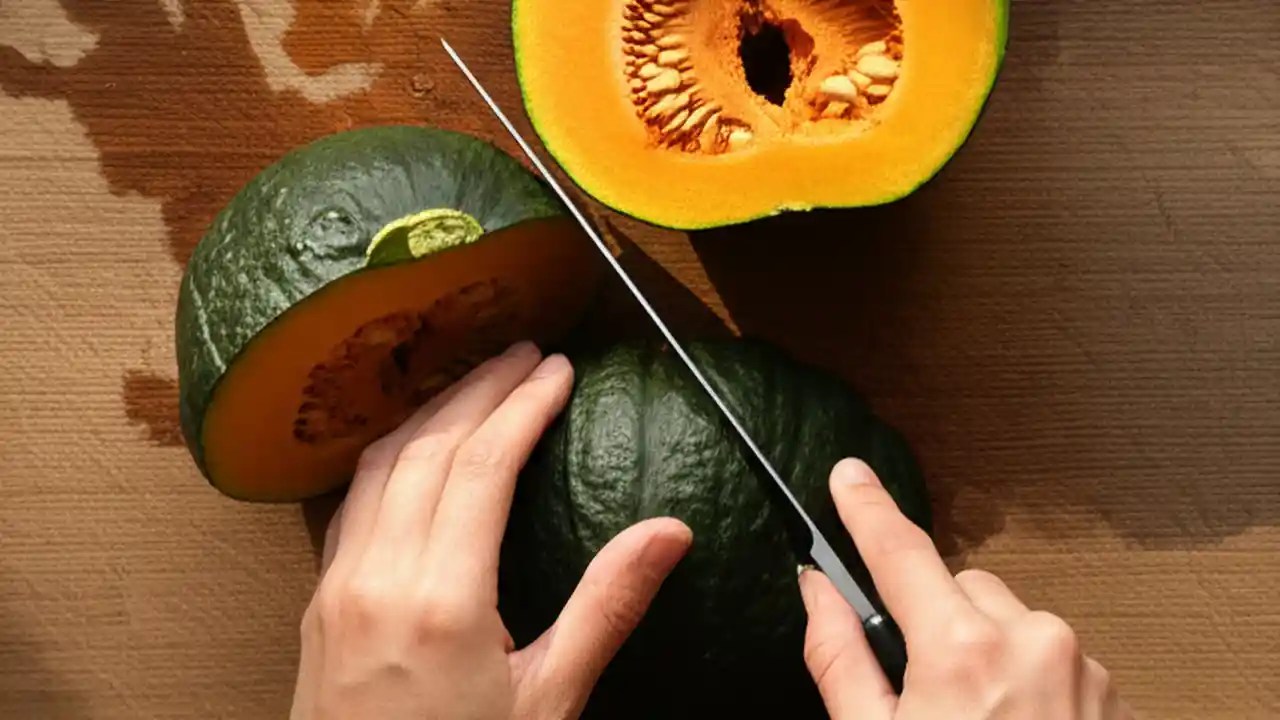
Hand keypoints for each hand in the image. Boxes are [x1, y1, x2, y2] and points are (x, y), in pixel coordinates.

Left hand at [290, 342, 692, 719]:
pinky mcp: (319, 602)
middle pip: (428, 446)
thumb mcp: (550, 702)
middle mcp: (377, 577)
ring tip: (478, 381)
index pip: (482, 464)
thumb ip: (608, 608)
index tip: (557, 368)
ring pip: (381, 465)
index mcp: (441, 599)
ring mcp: (337, 587)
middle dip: (479, 388)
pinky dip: (391, 454)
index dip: (523, 405)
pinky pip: (353, 500)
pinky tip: (417, 447)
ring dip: (431, 411)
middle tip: (525, 353)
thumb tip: (670, 531)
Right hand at [798, 459, 1130, 718]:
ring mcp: (1084, 668)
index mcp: (962, 650)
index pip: (899, 551)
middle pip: (963, 588)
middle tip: (917, 685)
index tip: (847, 477)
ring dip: (986, 652)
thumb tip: (816, 593)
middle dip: (934, 617)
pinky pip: (1055, 658)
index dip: (865, 509)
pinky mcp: (1114, 696)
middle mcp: (1033, 641)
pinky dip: (1028, 680)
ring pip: (1013, 623)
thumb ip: (840, 659)